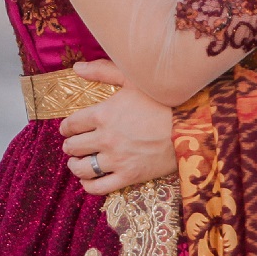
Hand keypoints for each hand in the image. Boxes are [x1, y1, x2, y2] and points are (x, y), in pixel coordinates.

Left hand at [59, 59, 176, 194]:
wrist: (190, 125)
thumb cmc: (163, 100)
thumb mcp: (133, 79)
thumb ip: (103, 71)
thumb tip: (77, 68)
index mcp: (103, 114)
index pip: (71, 124)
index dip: (66, 128)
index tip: (67, 129)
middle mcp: (105, 138)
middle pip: (73, 147)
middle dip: (69, 146)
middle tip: (72, 145)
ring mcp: (116, 159)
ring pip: (82, 168)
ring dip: (75, 166)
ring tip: (76, 163)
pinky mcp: (128, 176)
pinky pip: (99, 187)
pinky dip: (88, 186)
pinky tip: (88, 181)